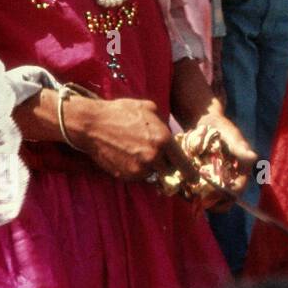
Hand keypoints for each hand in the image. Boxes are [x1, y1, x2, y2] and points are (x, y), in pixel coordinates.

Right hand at [65, 95, 188, 181]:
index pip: (183, 163)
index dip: (190, 172)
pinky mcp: (125, 176)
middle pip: (170, 172)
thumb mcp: (150, 109)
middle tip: (163, 161)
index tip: (195, 178)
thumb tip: (169, 135)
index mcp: (163, 140)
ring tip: (140, 154)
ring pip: (153, 175)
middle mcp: (153, 157)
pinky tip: (129, 157)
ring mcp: (139, 169)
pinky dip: (138, 170)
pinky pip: (139, 177)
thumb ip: (164, 125)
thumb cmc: (121, 112)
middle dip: (169, 168)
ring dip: (152, 169)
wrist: (92, 124)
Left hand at [190, 109, 257, 209]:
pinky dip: (188, 192)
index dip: (224, 196)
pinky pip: (195, 193)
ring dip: (196, 199)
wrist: (205, 121)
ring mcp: (214, 182)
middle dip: (209, 202)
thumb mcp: (231, 136)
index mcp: (239, 174)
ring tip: (186, 193)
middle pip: (221, 202)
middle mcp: (228, 181)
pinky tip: (180, 187)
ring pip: (207, 200)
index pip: (236, 193)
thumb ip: (240, 148)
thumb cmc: (222, 128)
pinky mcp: (200, 180)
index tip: (211, 193)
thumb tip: (253, 158)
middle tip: (195, 197)